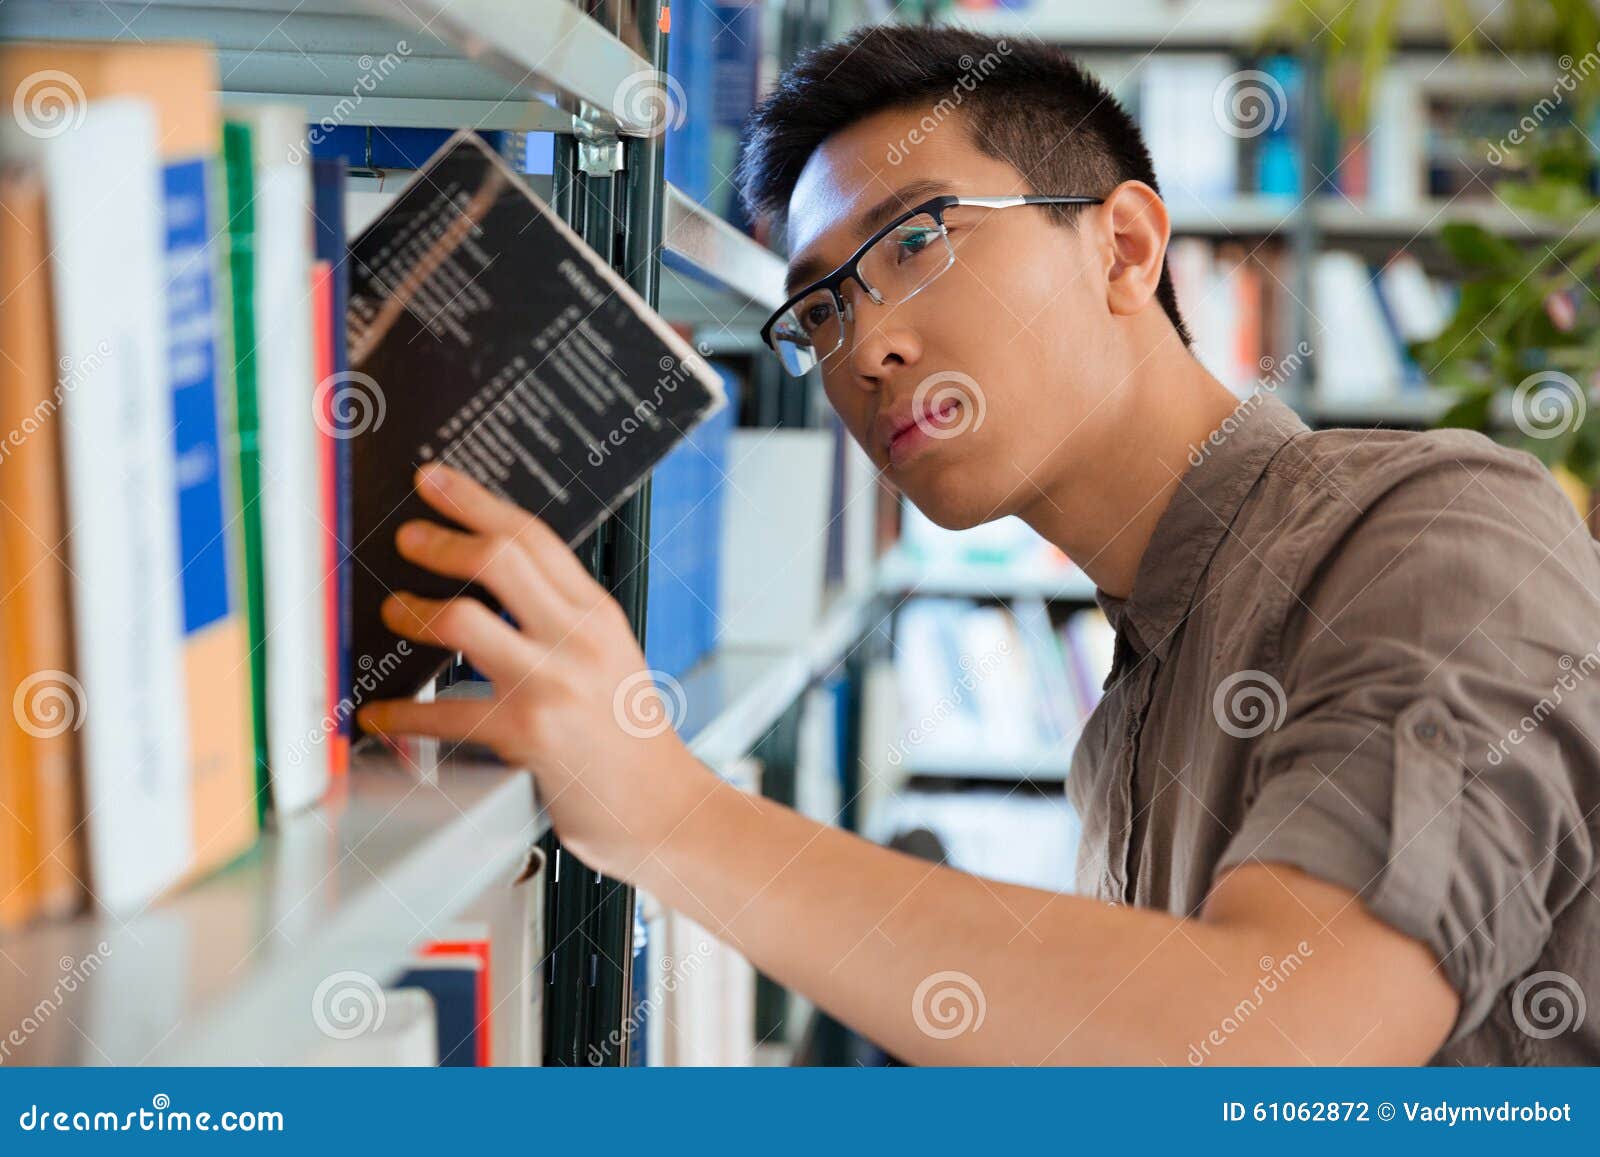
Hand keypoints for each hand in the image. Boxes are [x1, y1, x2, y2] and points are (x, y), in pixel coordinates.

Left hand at [356, 462, 717, 878]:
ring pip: (463, 622)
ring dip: (412, 613)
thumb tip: (492, 582)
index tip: (436, 482)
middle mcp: (579, 640)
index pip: (534, 537)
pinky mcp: (529, 736)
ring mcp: (554, 685)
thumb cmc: (629, 741)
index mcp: (598, 614)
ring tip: (394, 615)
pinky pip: (444, 713)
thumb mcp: (611, 659)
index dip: (476, 501)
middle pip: (499, 559)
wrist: (662, 809)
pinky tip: (380, 716)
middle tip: (406, 539)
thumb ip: (562, 619)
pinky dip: (399, 715)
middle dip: (441, 542)